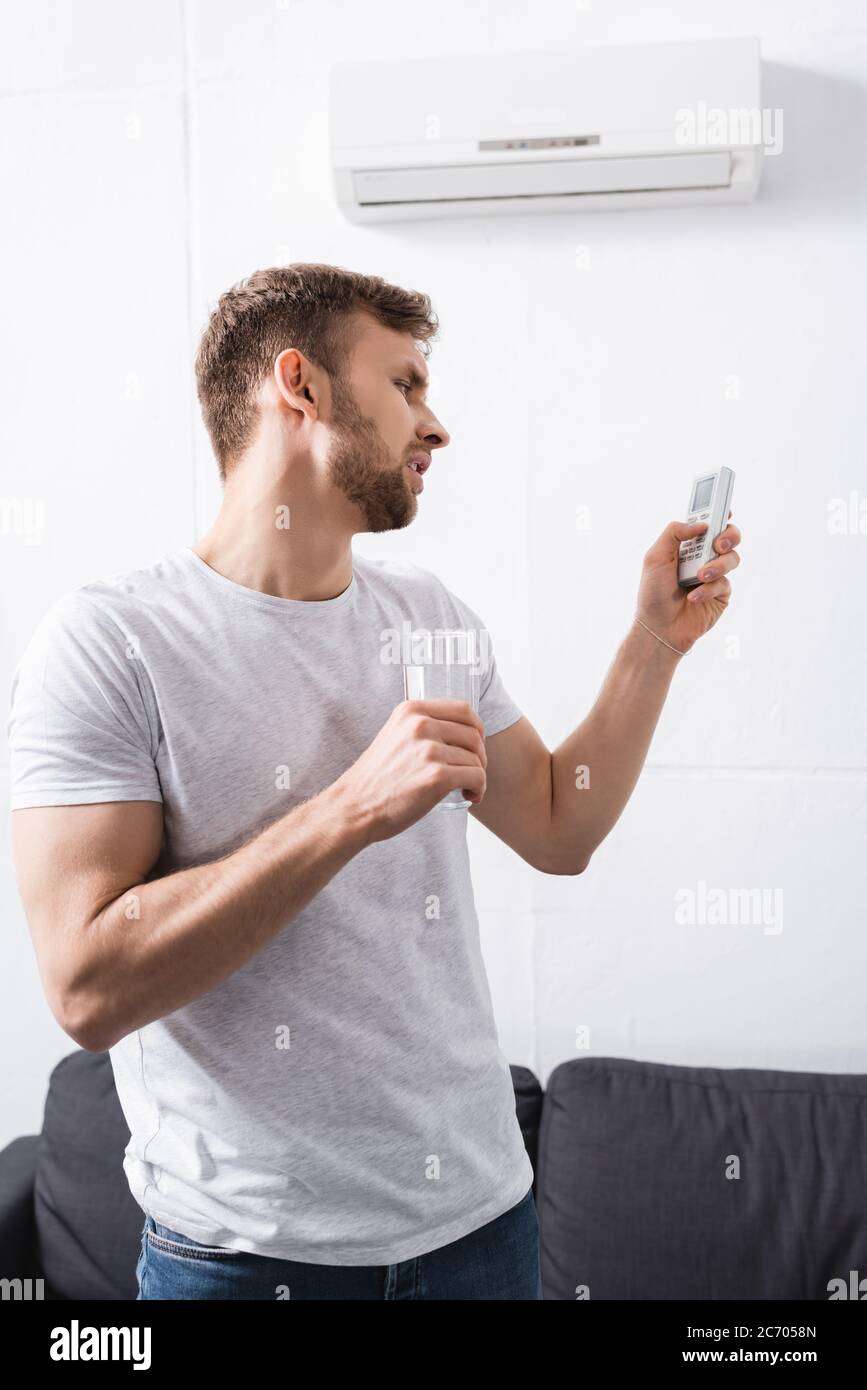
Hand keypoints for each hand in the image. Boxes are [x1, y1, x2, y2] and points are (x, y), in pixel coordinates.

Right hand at [332, 698, 486, 843]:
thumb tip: (461, 731)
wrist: (354, 806)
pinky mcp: (437, 777)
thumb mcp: (394, 735)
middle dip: (480, 756)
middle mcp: (421, 725)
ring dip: (478, 776)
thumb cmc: (376, 778)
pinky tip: (468, 796)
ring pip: (476, 759)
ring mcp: (429, 750)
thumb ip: (421, 727)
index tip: (474, 746)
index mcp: (412, 710)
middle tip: (471, 772)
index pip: (463, 709)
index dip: (477, 729)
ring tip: (466, 788)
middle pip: (474, 734)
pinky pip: (477, 777)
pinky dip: (479, 789)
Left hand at [635, 511, 741, 653]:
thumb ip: (674, 533)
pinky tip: (693, 597)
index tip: (726, 507)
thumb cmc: (653, 592)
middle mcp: (705, 556)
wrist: (658, 627)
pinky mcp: (721, 593)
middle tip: (718, 543)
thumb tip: (700, 524)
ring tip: (699, 577)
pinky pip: (725, 583)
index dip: (720, 511)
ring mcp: (715, 574)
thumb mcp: (655, 557)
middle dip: (729, 535)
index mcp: (689, 544)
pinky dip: (708, 589)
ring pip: (731, 558)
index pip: (709, 522)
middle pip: (729, 536)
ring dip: (717, 566)